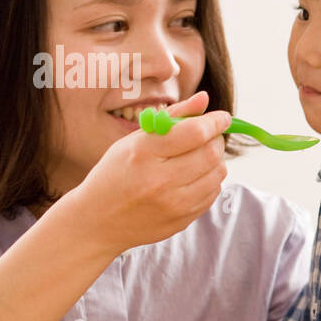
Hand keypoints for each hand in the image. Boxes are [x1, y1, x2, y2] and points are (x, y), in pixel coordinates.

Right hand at [67, 91, 231, 255]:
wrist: (98, 222)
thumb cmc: (116, 174)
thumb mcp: (134, 140)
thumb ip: (172, 116)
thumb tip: (205, 99)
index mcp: (143, 154)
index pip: (194, 132)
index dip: (215, 121)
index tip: (222, 117)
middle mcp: (160, 180)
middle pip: (211, 153)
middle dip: (216, 139)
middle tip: (209, 136)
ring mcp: (173, 204)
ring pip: (218, 173)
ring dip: (215, 160)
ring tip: (197, 157)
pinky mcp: (183, 220)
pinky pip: (213, 193)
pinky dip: (210, 180)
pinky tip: (192, 177)